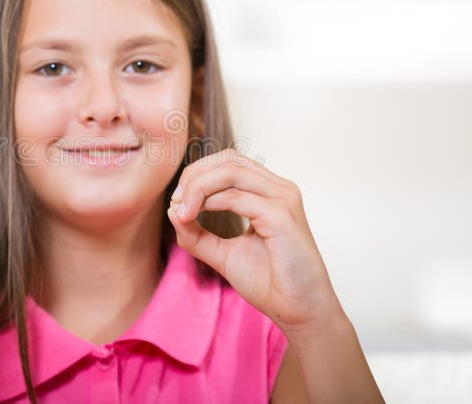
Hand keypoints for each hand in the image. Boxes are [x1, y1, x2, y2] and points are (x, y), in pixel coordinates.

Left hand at [167, 148, 341, 333]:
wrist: (299, 312)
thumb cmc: (270, 282)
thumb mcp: (223, 254)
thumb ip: (197, 235)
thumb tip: (172, 210)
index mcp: (270, 193)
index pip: (230, 162)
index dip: (198, 174)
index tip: (177, 201)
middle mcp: (280, 189)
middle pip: (229, 159)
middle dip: (195, 174)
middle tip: (176, 200)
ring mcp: (284, 200)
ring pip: (231, 171)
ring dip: (197, 187)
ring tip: (181, 210)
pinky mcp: (281, 217)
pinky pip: (237, 197)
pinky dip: (209, 202)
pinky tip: (192, 217)